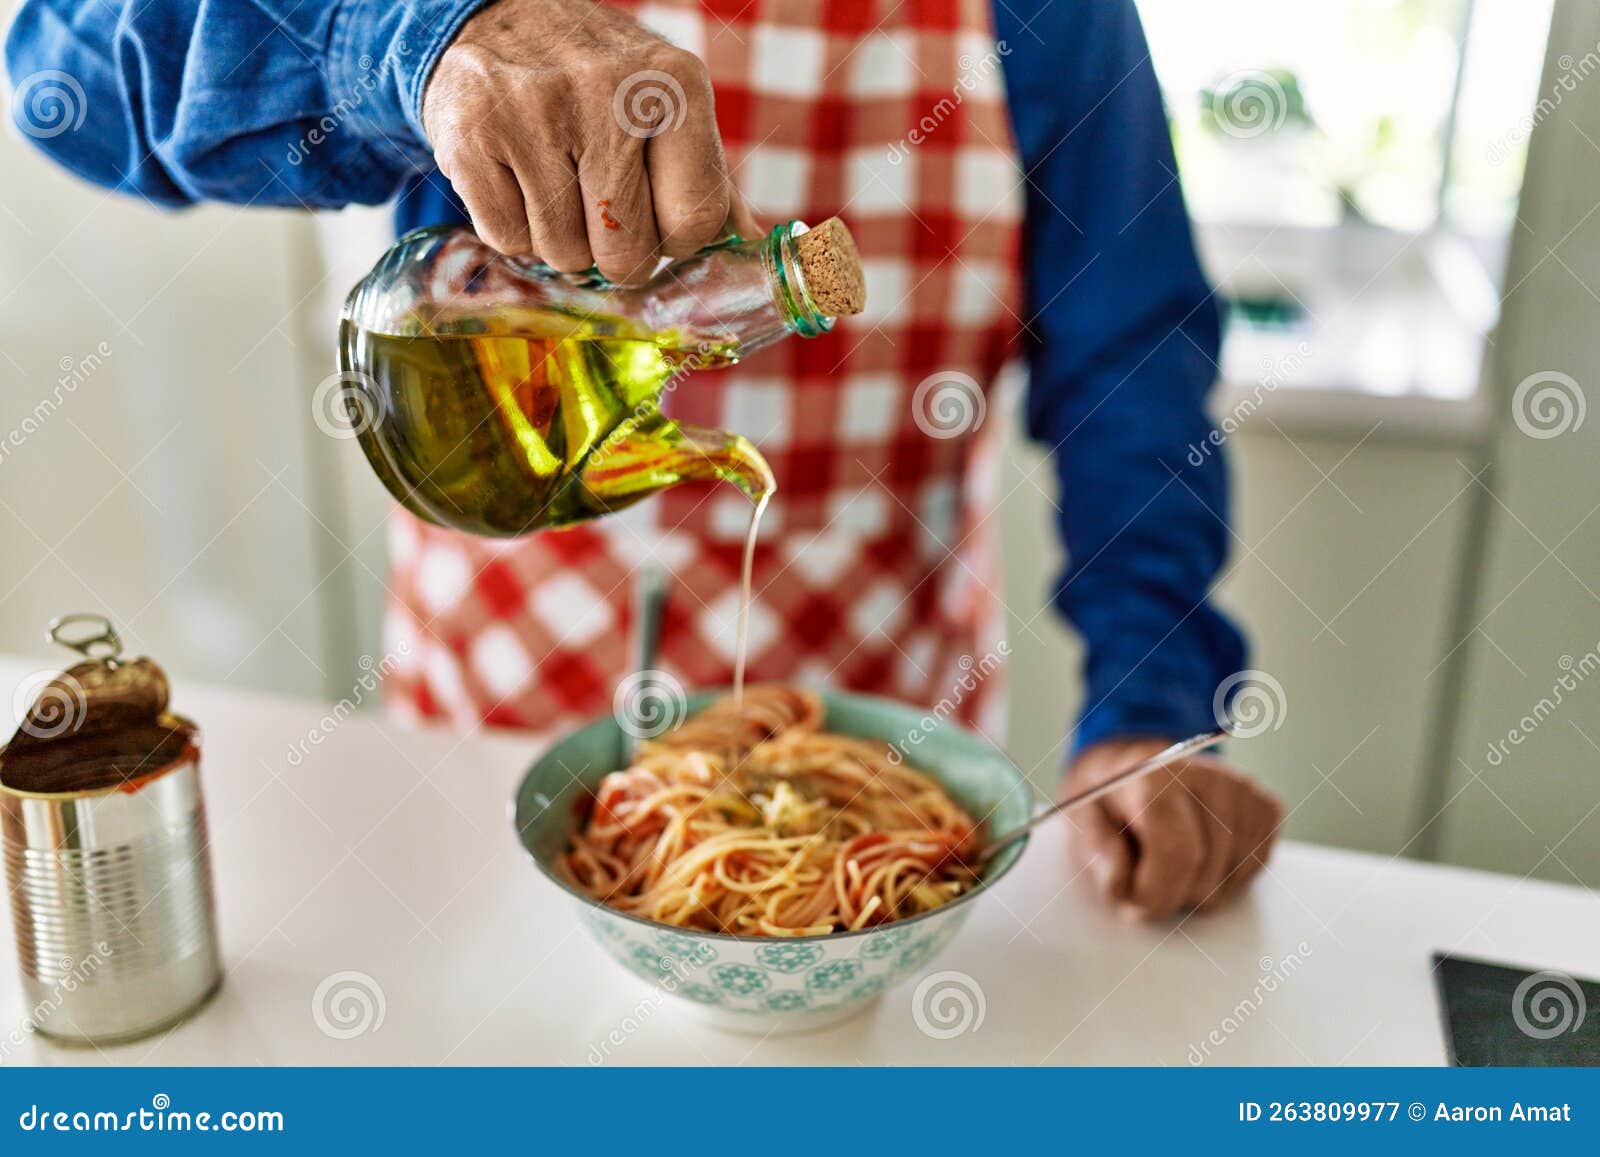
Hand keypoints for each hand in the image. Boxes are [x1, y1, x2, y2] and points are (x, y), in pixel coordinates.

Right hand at [422, 0, 759, 279]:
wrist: (499, 18)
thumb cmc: (602, 82)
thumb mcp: (670, 107)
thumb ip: (712, 184)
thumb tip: (755, 248)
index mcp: (675, 83)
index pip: (693, 223)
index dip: (672, 239)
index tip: (653, 214)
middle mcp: (605, 92)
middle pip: (625, 254)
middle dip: (614, 250)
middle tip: (600, 204)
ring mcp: (533, 112)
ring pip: (564, 254)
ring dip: (563, 240)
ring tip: (556, 180)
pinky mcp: (471, 136)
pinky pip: (509, 240)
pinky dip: (515, 229)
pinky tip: (517, 177)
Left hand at [1064, 737, 1281, 919]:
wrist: (1139, 764)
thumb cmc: (1110, 797)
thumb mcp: (1082, 819)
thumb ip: (1099, 853)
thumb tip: (1120, 888)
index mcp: (1158, 777)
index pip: (1177, 855)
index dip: (1154, 895)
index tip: (1133, 903)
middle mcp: (1210, 778)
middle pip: (1203, 880)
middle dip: (1168, 897)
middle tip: (1144, 879)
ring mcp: (1243, 792)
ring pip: (1226, 886)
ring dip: (1193, 891)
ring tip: (1168, 862)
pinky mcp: (1266, 807)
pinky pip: (1250, 873)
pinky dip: (1221, 881)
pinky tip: (1198, 856)